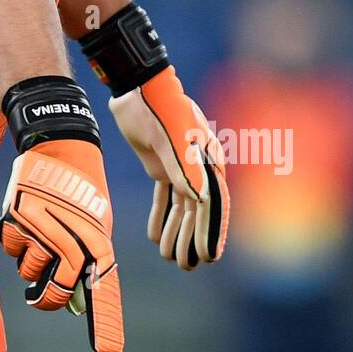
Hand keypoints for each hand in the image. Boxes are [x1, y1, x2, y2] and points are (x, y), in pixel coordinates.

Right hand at [0, 138, 123, 351]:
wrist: (63, 146)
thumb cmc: (83, 191)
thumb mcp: (96, 224)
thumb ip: (87, 262)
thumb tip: (74, 302)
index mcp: (97, 243)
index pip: (102, 290)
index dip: (106, 323)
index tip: (109, 350)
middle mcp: (71, 241)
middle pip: (54, 292)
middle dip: (46, 299)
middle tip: (41, 297)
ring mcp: (41, 232)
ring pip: (29, 270)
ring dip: (32, 262)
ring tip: (40, 237)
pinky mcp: (17, 219)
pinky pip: (12, 248)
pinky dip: (16, 240)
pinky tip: (26, 221)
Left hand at [109, 65, 229, 268]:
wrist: (137, 85)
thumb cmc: (158, 107)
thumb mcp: (169, 135)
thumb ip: (184, 166)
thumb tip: (200, 200)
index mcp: (208, 160)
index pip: (215, 203)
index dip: (212, 232)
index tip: (208, 257)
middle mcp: (199, 166)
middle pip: (198, 210)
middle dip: (192, 239)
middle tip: (186, 266)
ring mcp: (181, 166)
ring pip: (182, 206)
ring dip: (177, 231)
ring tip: (170, 258)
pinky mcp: (162, 164)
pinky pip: (165, 195)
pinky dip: (162, 215)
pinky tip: (155, 236)